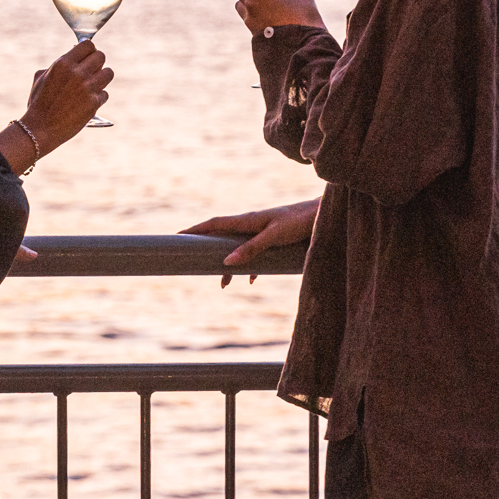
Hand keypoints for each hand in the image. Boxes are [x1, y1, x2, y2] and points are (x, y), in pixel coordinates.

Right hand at [22, 38, 111, 149]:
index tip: (87, 57)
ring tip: (93, 85)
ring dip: (102, 78)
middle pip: (101, 56)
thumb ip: (59, 63)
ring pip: (108, 73)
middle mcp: (77, 73)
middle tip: (92, 71)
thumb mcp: (42, 77)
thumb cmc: (39, 103)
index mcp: (62, 64)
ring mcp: (87, 88)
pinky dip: (98, 98)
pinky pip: (105, 94)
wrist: (40, 129)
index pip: (88, 45)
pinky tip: (87, 102)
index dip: (89, 51)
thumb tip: (73, 50)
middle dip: (97, 63)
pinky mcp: (93, 104)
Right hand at [180, 198, 317, 284]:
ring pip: (238, 249)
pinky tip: (252, 278)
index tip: (177, 236)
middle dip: (207, 249)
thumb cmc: (298, 222)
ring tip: (224, 284)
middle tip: (191, 260)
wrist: (321, 215)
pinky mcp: (273, 238)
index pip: (214, 224)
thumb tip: (226, 262)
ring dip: (230, 265)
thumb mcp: (273, 236)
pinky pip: (254, 253)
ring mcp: (261, 231)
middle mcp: (250, 224)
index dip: (195, 229)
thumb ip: (251, 249)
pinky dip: (249, 266)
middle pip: (222, 237)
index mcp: (247, 220)